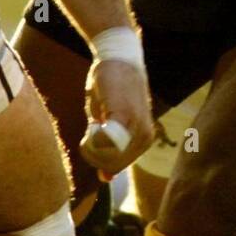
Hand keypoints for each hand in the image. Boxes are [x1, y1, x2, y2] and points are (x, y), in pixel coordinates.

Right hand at [80, 57, 153, 174]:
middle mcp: (145, 137)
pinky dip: (94, 137)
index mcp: (143, 140)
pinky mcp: (126, 116)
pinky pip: (106, 143)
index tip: (92, 136)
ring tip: (94, 121)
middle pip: (109, 165)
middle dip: (92, 153)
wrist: (118, 57)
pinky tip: (95, 120)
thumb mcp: (110, 122)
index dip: (96, 157)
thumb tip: (106, 178)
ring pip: (106, 158)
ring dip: (92, 145)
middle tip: (90, 128)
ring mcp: (137, 128)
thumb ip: (111, 149)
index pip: (114, 167)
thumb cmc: (111, 88)